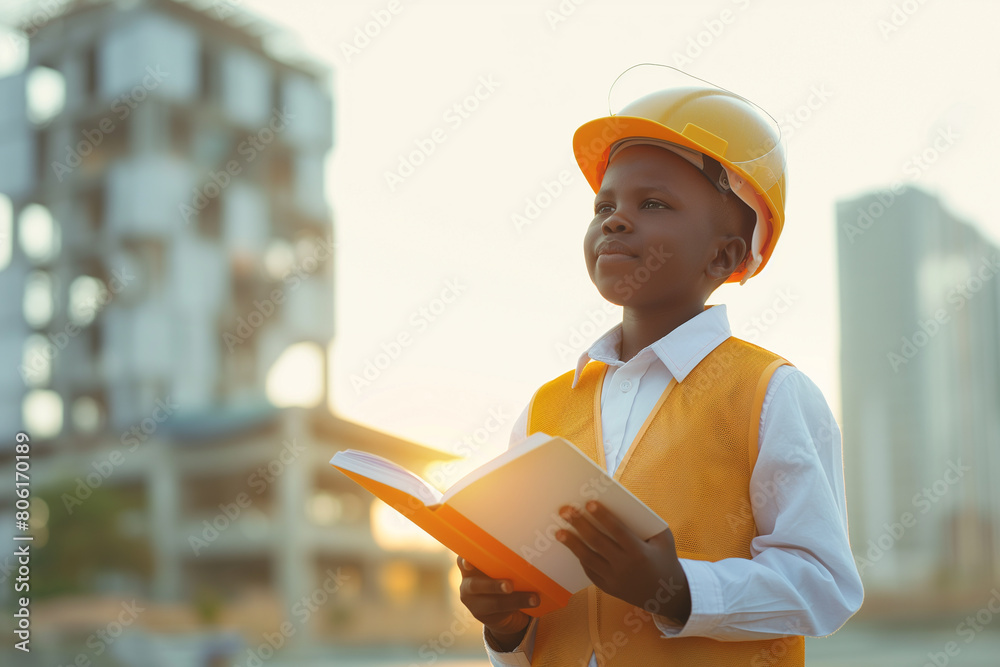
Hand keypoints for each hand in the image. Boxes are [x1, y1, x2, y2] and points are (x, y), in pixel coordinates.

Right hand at [456, 555, 539, 650]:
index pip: (462, 561)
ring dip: (515, 600)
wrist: (502, 608)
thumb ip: (502, 563)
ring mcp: (474, 603)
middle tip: (509, 586)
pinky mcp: (484, 616)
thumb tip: (529, 553)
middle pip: (475, 585)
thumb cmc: (500, 578)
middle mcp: (467, 585)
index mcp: (470, 568)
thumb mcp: (497, 568)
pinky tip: (533, 603)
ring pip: (493, 602)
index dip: (464, 561)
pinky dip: (519, 606)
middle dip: (493, 586)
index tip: (469, 562)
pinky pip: (502, 612)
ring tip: (533, 599)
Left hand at [556, 500, 690, 624]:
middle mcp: (625, 566)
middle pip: (597, 542)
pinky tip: (572, 547)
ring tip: (558, 532)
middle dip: (580, 525)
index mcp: (639, 551)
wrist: (666, 596)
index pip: (617, 531)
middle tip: (565, 511)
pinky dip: (581, 558)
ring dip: (572, 544)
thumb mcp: (664, 539)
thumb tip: (620, 504)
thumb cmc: (665, 559)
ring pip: (588, 559)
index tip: (588, 503)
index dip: (603, 516)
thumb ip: (647, 523)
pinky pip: (590, 571)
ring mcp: (614, 579)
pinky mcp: (608, 588)